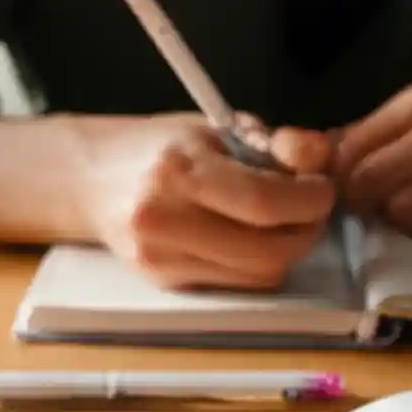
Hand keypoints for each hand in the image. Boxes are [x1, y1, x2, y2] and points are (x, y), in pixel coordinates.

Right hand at [76, 113, 335, 290]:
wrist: (89, 180)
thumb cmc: (157, 148)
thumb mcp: (214, 127)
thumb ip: (271, 143)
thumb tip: (319, 156)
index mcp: (178, 170)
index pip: (264, 203)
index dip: (309, 200)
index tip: (322, 188)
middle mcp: (165, 220)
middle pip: (269, 251)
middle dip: (307, 231)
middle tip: (312, 208)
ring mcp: (162, 258)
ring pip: (260, 275)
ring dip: (287, 251)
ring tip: (284, 222)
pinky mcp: (167, 282)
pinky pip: (238, 284)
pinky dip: (259, 263)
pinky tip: (251, 237)